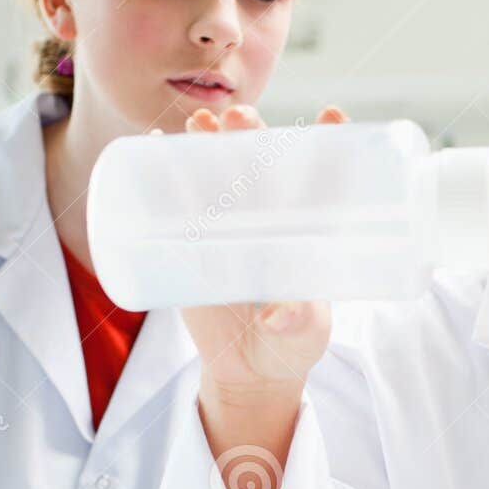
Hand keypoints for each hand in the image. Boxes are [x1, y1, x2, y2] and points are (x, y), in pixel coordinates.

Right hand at [178, 103, 347, 394]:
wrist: (250, 373)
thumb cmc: (293, 346)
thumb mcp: (306, 336)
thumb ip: (300, 322)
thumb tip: (281, 315)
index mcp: (307, 230)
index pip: (322, 177)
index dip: (330, 143)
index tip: (331, 115)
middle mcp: (268, 219)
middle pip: (262, 162)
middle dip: (253, 134)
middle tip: (241, 118)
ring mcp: (228, 227)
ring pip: (217, 172)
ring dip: (208, 142)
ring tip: (201, 123)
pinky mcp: (191, 244)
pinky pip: (177, 202)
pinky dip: (164, 171)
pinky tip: (157, 144)